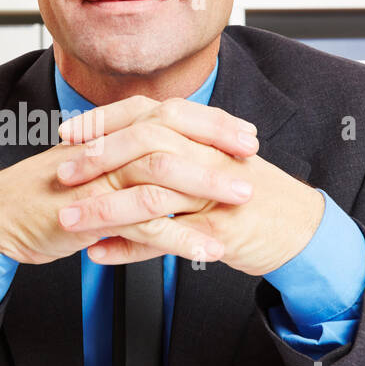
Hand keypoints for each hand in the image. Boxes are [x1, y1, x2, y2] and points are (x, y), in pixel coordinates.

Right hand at [0, 125, 248, 266]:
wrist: (0, 216)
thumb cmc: (48, 195)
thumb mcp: (94, 168)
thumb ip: (128, 160)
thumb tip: (172, 158)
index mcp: (111, 133)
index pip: (170, 113)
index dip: (212, 122)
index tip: (245, 135)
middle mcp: (107, 147)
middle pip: (171, 132)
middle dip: (218, 146)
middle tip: (252, 161)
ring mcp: (99, 178)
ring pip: (162, 171)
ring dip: (207, 186)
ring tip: (241, 201)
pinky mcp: (92, 212)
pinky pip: (143, 222)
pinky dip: (180, 237)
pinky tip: (206, 249)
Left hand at [55, 96, 323, 274]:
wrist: (302, 229)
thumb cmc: (253, 198)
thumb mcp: (214, 162)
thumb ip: (177, 149)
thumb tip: (130, 145)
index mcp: (205, 136)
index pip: (148, 112)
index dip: (106, 121)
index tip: (70, 132)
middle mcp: (209, 156)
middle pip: (146, 144)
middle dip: (98, 158)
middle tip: (63, 172)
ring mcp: (216, 193)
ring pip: (151, 193)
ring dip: (104, 207)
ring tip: (69, 219)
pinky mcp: (219, 230)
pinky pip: (165, 239)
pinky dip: (128, 248)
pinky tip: (99, 253)